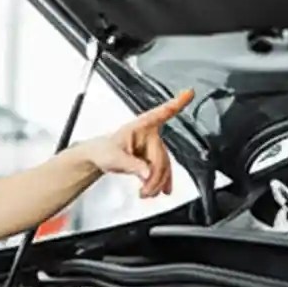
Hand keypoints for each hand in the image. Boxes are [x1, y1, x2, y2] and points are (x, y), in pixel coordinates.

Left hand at [79, 89, 194, 197]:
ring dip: (158, 182)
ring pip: (164, 166)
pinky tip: (161, 190)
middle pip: (162, 156)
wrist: (98, 158)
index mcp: (140, 126)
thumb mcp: (114, 157)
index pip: (161, 113)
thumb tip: (148, 173)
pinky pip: (162, 171)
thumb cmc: (103, 150)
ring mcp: (153, 147)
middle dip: (156, 176)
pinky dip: (161, 182)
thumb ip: (132, 165)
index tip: (189, 93)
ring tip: (147, 193)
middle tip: (147, 190)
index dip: (177, 103)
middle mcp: (150, 134)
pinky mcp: (153, 158)